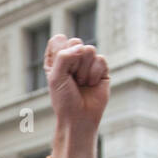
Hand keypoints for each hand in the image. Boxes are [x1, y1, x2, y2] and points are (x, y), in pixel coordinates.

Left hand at [44, 35, 109, 157]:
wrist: (79, 118)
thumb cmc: (64, 99)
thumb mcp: (55, 77)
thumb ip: (64, 56)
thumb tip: (82, 47)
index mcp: (56, 58)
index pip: (59, 39)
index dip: (60, 51)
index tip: (59, 69)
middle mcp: (72, 58)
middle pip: (75, 41)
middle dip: (73, 62)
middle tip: (71, 79)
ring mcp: (87, 62)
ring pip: (89, 49)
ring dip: (83, 70)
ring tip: (81, 83)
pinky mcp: (101, 69)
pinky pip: (101, 59)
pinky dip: (94, 74)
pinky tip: (91, 84)